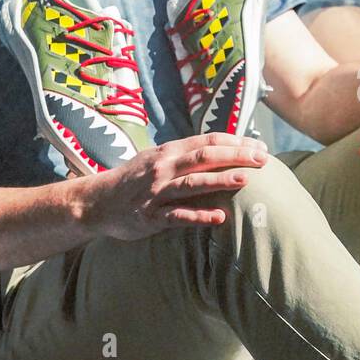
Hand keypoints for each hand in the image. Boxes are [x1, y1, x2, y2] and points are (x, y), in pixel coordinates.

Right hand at [78, 132, 270, 240]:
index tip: (260, 146)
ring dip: (220, 180)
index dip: (235, 142)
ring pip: (192, 183)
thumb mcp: (158, 159)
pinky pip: (178, 216)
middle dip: (236, 156)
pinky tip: (219, 218)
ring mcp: (157, 192)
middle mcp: (164, 168)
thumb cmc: (134, 180)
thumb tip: (222, 150)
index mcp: (169, 152)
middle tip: (263, 159)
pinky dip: (199, 217)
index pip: (207, 141)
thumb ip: (186, 155)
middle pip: (204, 157)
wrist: (96, 202)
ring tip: (245, 180)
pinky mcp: (151, 216)